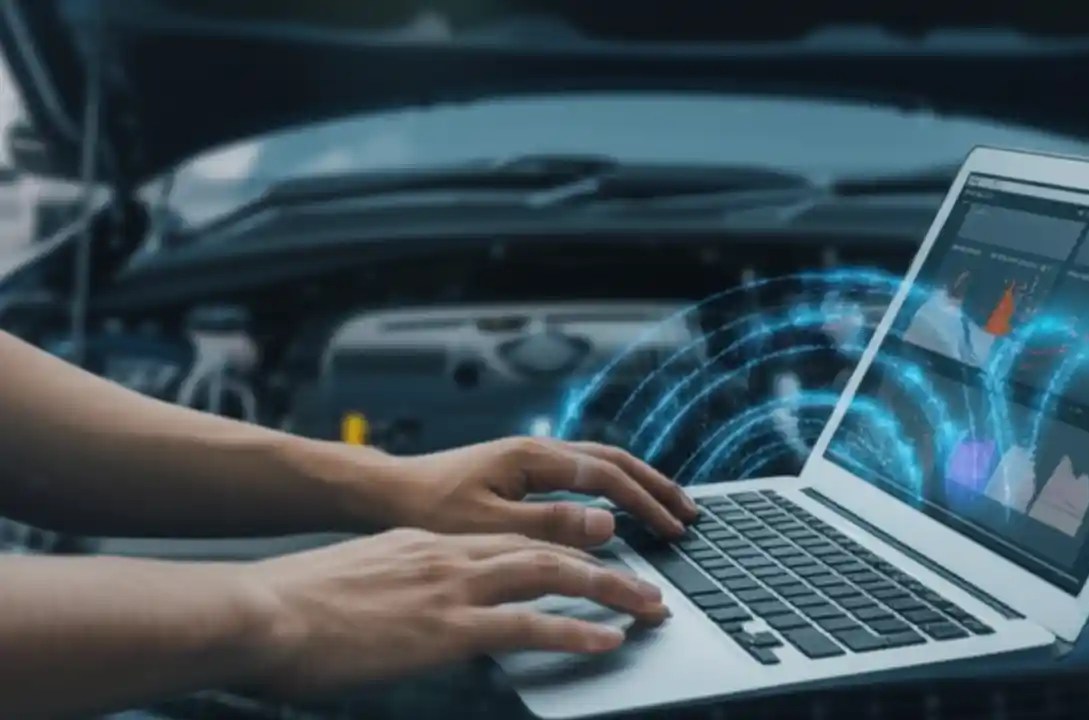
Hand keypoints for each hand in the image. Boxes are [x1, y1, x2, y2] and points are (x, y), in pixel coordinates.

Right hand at [245, 528, 667, 697]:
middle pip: (545, 552)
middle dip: (604, 568)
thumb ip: (392, 590)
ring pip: (551, 578)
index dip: (558, 553)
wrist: (258, 612)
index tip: (589, 564)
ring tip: (649, 606)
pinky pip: (529, 626)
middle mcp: (449, 556)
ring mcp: (451, 589)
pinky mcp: (447, 628)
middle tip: (645, 584)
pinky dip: (576, 632)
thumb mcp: (354, 585)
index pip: (509, 543)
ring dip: (609, 592)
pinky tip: (607, 640)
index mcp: (426, 546)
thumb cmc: (290, 608)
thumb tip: (404, 612)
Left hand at [360, 438, 697, 546]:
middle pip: (613, 460)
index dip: (644, 504)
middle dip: (655, 486)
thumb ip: (549, 524)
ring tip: (668, 505)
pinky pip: (583, 472)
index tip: (672, 529)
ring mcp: (531, 457)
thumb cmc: (428, 509)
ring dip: (638, 483)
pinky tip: (620, 503)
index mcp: (532, 458)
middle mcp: (537, 450)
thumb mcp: (488, 524)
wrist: (387, 492)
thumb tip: (607, 523)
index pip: (606, 476)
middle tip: (689, 513)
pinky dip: (613, 486)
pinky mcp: (523, 470)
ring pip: (601, 463)